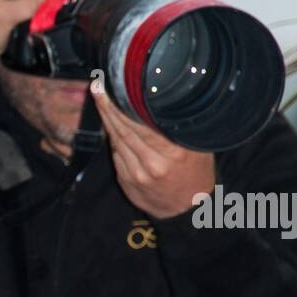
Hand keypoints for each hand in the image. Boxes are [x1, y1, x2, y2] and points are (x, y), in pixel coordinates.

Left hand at [94, 88, 215, 219]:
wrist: (187, 210)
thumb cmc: (196, 173)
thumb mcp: (198, 147)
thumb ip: (180, 127)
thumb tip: (162, 102)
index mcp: (173, 152)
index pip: (140, 123)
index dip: (123, 104)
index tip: (112, 86)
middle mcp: (152, 163)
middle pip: (123, 129)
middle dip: (108, 107)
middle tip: (97, 87)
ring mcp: (137, 174)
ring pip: (116, 140)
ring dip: (106, 119)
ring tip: (99, 99)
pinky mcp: (126, 181)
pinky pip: (116, 153)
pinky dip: (112, 136)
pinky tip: (109, 123)